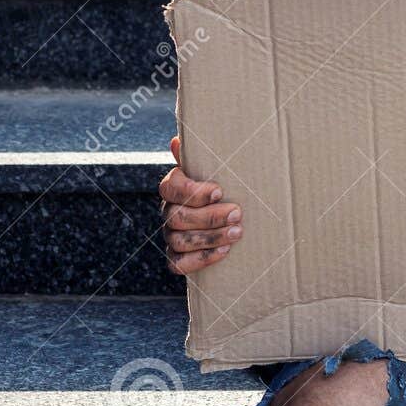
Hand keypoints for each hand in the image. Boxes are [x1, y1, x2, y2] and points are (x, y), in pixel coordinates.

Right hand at [159, 135, 242, 274]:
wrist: (231, 217)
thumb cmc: (225, 187)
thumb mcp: (216, 169)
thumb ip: (199, 156)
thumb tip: (177, 140)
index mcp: (173, 187)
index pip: (171, 188)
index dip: (193, 192)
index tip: (220, 191)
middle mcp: (168, 212)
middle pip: (178, 217)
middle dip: (210, 217)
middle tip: (237, 213)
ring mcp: (170, 236)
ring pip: (179, 241)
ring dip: (211, 237)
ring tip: (237, 233)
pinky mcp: (177, 257)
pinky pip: (178, 264)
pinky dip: (201, 259)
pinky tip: (225, 251)